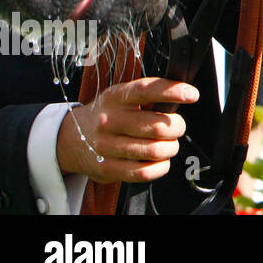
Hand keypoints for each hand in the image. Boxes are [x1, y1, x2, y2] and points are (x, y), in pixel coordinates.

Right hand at [57, 77, 198, 182]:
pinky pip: (144, 172)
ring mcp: (106, 146)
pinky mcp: (107, 168)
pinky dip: (161, 167)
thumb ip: (149, 95)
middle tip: (176, 127)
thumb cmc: (108, 114)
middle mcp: (109, 121)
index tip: (192, 94)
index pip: (146, 90)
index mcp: (115, 97)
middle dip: (178, 127)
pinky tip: (160, 161)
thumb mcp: (122, 96)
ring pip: (155, 151)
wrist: (70, 139)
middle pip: (158, 126)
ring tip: (168, 144)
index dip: (172, 91)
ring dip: (171, 148)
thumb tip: (184, 96)